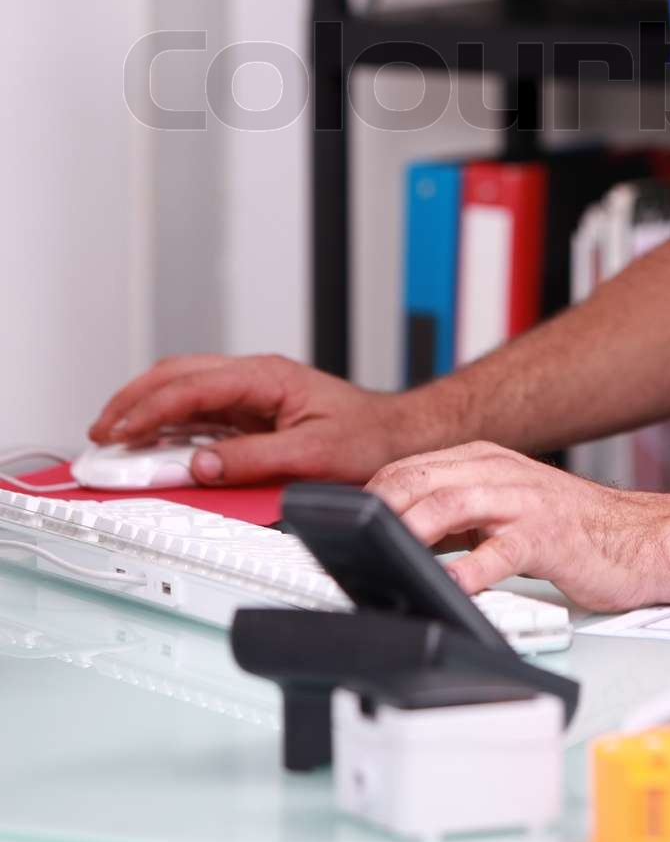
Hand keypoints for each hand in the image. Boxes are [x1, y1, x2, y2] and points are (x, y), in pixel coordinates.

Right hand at [88, 353, 404, 485]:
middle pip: (177, 376)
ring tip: (114, 438)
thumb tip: (200, 466)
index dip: (149, 409)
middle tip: (101, 433)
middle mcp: (254, 379)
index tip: (119, 432)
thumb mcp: (312, 454)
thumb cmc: (366, 436)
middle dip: (133, 401)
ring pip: (183, 390)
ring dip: (146, 410)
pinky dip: (168, 425)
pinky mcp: (252, 412)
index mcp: (266, 378)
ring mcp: (251, 393)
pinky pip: (199, 412)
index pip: (192, 386)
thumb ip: (252, 460)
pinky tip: (152, 443)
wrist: (396, 434)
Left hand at [366, 441, 669, 610]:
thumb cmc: (568, 530)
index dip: (370, 494)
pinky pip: (503, 550)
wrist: (637, 539)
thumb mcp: (501, 511)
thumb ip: (455, 518)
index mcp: (483, 462)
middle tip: (346, 541)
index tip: (337, 524)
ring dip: (412, 530)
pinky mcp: (548, 536)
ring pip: (452, 504)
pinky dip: (473, 570)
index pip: (409, 467)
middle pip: (421, 479)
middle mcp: (499, 472)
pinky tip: (454, 589)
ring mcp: (523, 501)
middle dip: (379, 508)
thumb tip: (398, 538)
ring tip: (384, 555)